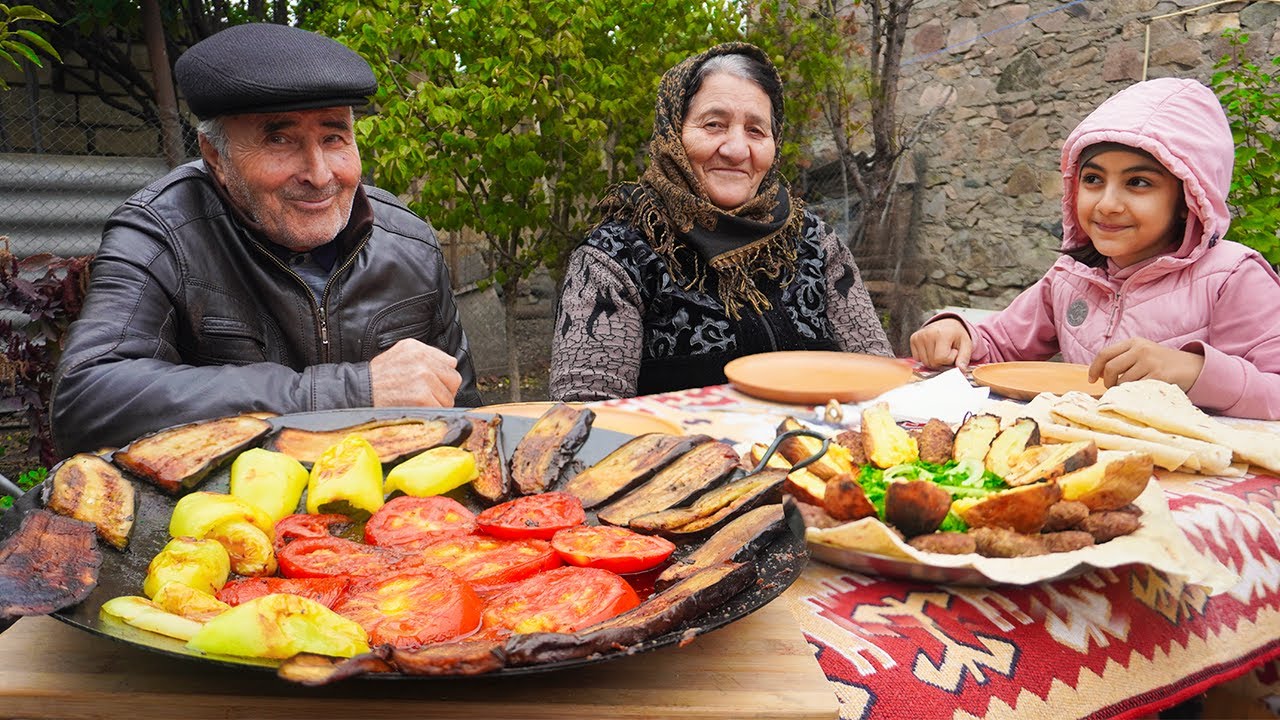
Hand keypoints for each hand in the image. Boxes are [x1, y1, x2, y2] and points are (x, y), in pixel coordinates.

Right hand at [369, 339, 460, 406]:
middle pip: (453, 379)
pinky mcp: (422, 396)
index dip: (444, 377)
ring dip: (438, 404)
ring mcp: (423, 377)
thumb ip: (422, 358)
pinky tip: (419, 411)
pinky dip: (433, 413)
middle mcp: (422, 359)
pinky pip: (440, 408)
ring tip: (421, 405)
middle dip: (445, 391)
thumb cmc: (376, 379)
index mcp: (417, 347)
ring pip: (449, 396)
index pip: (450, 362)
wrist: (359, 393)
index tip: (437, 385)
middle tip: (432, 398)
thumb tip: (445, 370)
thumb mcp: (398, 355)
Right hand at [909, 318, 973, 370]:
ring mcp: (918, 337)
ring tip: (939, 350)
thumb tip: (961, 370)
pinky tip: (931, 349)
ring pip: (924, 362)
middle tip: (946, 351)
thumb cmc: (956, 334)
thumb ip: (964, 358)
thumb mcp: (966, 344)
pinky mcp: (913, 339)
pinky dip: (925, 357)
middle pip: (932, 362)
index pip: (941, 358)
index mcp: (941, 334)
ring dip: (933, 360)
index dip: (950, 359)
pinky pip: (917, 358)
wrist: (947, 323)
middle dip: (941, 361)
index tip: (953, 350)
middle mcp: (927, 334)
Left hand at [1088, 337, 1204, 391]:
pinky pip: (1136, 388)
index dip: (1094, 368)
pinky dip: (1133, 393)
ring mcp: (1150, 362)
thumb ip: (1123, 358)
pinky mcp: (1158, 375)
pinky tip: (1140, 392)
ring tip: (1131, 389)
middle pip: (1110, 368)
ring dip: (1122, 390)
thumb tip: (1098, 373)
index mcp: (1134, 342)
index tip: (1091, 379)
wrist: (1193, 367)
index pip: (1104, 354)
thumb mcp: (1143, 353)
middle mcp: (1141, 349)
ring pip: (1122, 381)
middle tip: (1111, 388)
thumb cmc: (1163, 363)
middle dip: (1106, 382)